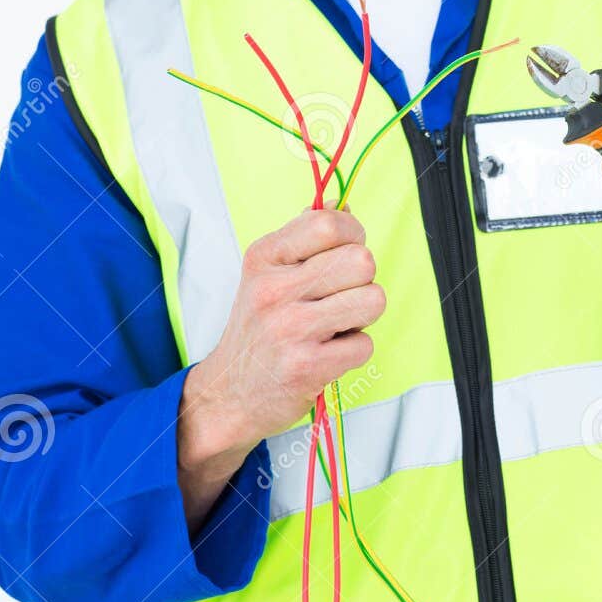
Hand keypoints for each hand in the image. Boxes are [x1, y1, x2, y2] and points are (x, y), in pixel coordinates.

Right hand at [177, 201, 384, 529]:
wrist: (229, 393)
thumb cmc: (258, 328)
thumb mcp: (267, 273)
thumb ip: (304, 238)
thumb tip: (347, 207)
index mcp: (265, 257)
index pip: (329, 224)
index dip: (353, 236)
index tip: (345, 253)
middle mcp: (273, 289)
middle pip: (362, 261)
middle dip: (362, 280)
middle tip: (340, 297)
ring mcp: (289, 329)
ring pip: (373, 300)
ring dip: (362, 316)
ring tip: (335, 325)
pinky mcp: (307, 367)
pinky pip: (365, 344)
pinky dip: (353, 352)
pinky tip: (327, 354)